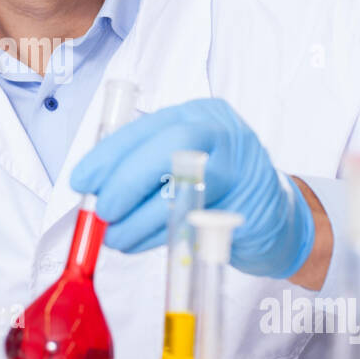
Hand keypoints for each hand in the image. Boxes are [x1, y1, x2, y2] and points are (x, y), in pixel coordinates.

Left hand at [69, 97, 314, 278]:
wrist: (277, 217)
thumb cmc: (217, 185)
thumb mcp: (184, 159)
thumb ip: (144, 164)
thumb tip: (92, 188)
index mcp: (201, 115)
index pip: (149, 126)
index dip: (109, 154)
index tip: (82, 181)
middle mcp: (225, 134)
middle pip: (171, 146)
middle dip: (126, 180)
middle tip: (103, 211)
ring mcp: (241, 170)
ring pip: (183, 188)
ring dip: (137, 220)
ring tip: (113, 238)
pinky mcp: (247, 209)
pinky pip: (195, 222)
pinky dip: (158, 236)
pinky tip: (138, 243)